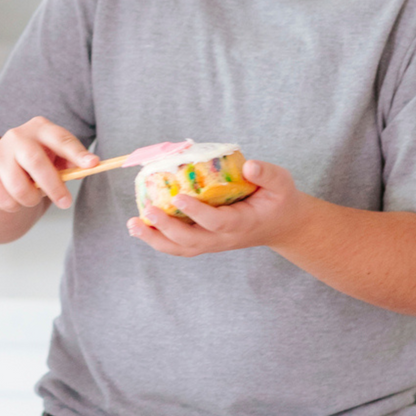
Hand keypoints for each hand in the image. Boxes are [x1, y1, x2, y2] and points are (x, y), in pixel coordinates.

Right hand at [0, 117, 97, 211]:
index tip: (93, 164)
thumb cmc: (32, 164)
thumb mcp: (52, 158)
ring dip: (31, 199)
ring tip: (32, 197)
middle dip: (53, 186)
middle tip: (65, 203)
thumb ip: (69, 163)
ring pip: (19, 186)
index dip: (77, 152)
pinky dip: (14, 205)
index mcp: (40, 128)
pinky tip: (14, 197)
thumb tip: (88, 167)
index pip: (61, 139)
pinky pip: (5, 199)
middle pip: (35, 161)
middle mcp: (17, 136)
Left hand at [126, 159, 310, 256]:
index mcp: (243, 223)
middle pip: (192, 241)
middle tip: (148, 210)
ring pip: (181, 248)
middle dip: (167, 228)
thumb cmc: (278, 199)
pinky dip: (158, 240)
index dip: (196, 212)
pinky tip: (140, 228)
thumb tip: (249, 166)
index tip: (178, 196)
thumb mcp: (281, 183)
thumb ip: (268, 174)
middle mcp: (224, 239)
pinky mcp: (204, 242)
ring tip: (133, 225)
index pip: (216, 222)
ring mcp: (213, 244)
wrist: (281, 224)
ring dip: (155, 239)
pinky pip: (178, 246)